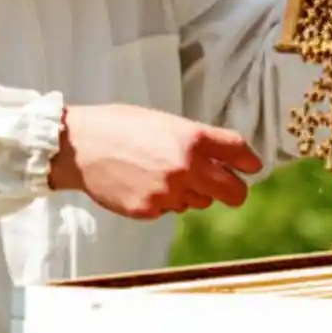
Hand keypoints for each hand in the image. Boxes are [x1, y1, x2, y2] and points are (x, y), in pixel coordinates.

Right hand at [49, 104, 262, 219]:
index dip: (250, 161)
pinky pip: (171, 210)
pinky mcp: (150, 210)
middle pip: (234, 191)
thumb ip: (196, 140)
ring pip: (201, 202)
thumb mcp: (164, 122)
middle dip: (236, 191)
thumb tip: (225, 159)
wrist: (79, 146)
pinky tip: (144, 183)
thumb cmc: (120, 127)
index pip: (238, 152)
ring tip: (163, 174)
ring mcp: (168, 192)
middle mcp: (186, 166)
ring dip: (193, 193)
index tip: (252, 166)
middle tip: (231, 189)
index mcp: (191, 137)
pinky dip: (165, 201)